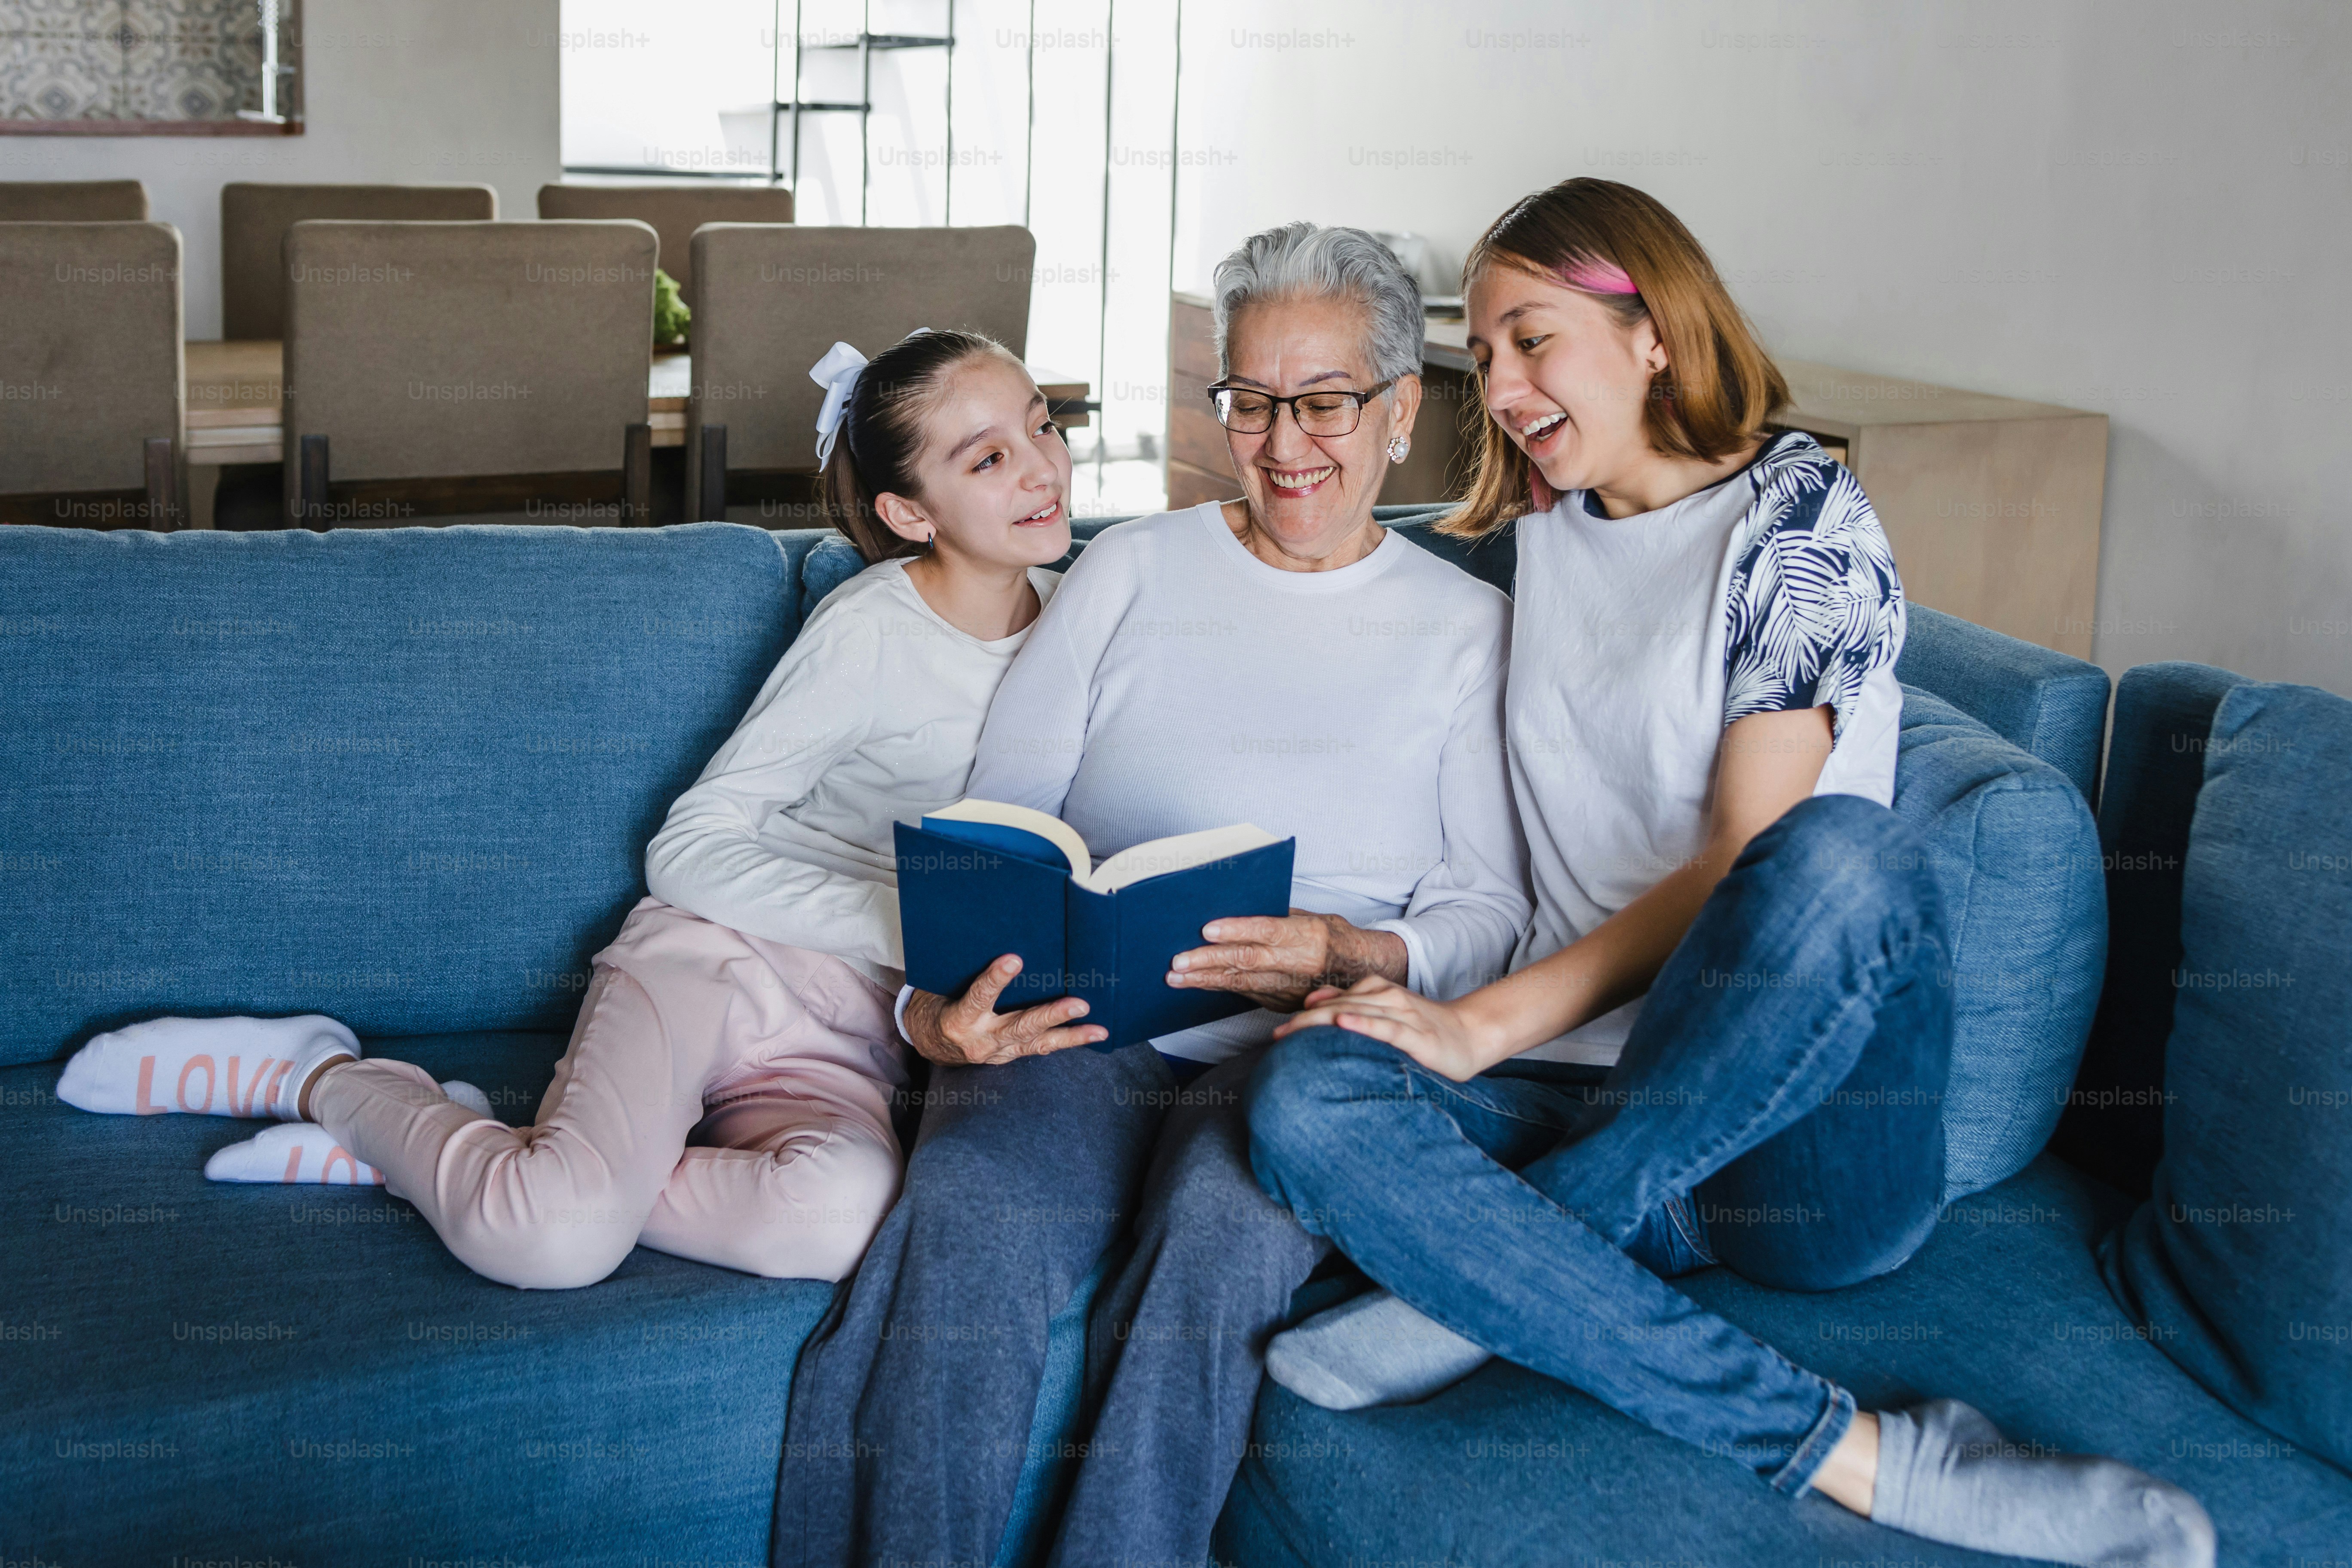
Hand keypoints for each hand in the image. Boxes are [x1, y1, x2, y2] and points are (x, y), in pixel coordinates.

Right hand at [903, 955, 1107, 1065]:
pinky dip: (1067, 1041)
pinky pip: (1041, 1049)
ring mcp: (998, 1052)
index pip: (979, 997)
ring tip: (1098, 1029)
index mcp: (959, 1019)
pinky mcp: (1010, 1056)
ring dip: (1070, 1035)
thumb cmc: (940, 1003)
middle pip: (1019, 1027)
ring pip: (1038, 1043)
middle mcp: (980, 1040)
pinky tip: (1092, 1034)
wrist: (930, 1042)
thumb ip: (967, 971)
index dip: (995, 979)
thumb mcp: (943, 987)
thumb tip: (997, 938)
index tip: (1014, 960)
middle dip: (1051, 1015)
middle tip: (1079, 1004)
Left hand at [1167, 910, 1408, 1012]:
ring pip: (1241, 983)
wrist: (1361, 973)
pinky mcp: (1281, 1001)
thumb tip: (1237, 910)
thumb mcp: (1311, 918)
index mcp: (1308, 937)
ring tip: (1175, 977)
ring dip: (1204, 980)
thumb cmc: (1333, 937)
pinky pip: (1244, 993)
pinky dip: (1218, 987)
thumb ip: (1277, 917)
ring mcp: (1289, 987)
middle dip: (1209, 962)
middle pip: (1248, 961)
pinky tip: (1195, 983)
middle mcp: (1298, 964)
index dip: (1237, 930)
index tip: (1206, 929)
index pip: (1268, 932)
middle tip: (1178, 961)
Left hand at [1270, 975, 1499, 1081]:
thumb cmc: (1423, 1028)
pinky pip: (1387, 1027)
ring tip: (1294, 1032)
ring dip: (1323, 1022)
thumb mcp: (1384, 1013)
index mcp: (1377, 991)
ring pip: (1356, 1013)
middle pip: (1338, 1008)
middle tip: (1277, 1038)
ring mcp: (1403, 1014)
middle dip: (1304, 1022)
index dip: (1303, 1016)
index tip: (1277, 1033)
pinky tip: (1344, 1024)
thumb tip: (1313, 1000)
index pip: (1332, 1003)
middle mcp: (1387, 997)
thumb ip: (1351, 1004)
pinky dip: (1364, 1024)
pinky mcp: (1418, 1035)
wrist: (1471, 1035)